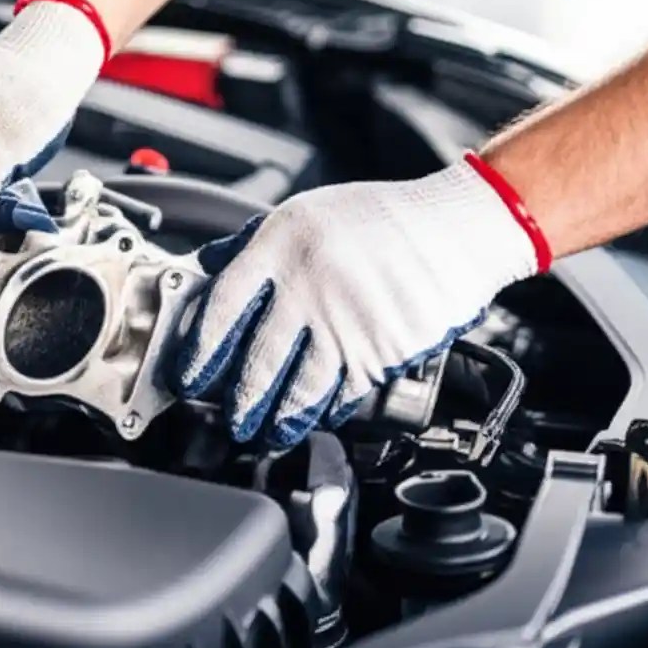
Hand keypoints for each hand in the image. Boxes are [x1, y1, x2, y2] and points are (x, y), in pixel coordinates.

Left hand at [172, 158, 540, 450]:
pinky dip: (325, 411)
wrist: (458, 227)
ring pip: (297, 388)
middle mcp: (306, 286)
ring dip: (277, 419)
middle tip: (229, 418)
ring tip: (265, 435)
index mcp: (280, 247)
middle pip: (256, 359)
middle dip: (238, 400)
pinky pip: (342, 393)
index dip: (200, 348)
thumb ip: (252, 241)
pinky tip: (316, 418)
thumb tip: (209, 264)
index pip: (223, 306)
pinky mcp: (379, 350)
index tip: (190, 374)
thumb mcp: (306, 212)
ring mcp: (343, 322)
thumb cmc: (381, 218)